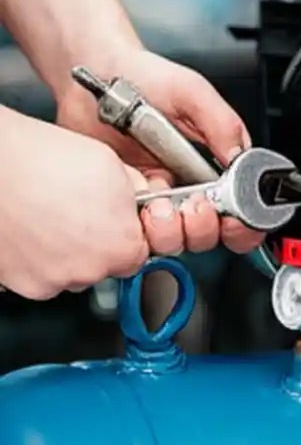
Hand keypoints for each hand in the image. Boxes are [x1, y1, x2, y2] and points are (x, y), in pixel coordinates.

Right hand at [0, 109, 148, 298]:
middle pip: (105, 265)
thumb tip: (139, 200)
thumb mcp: (112, 165)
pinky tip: (31, 229)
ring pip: (70, 272)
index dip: (128, 231)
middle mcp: (87, 271)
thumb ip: (135, 192)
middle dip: (97, 241)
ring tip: (50, 215)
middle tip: (77, 211)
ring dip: (66, 251)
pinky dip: (36, 257)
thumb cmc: (40, 161)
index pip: (140, 252)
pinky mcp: (17, 283)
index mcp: (120, 246)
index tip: (116, 219)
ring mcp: (49, 280)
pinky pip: (37, 274)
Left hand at [55, 48, 262, 255]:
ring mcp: (160, 192)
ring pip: (178, 235)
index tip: (234, 217)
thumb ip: (222, 122)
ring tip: (164, 203)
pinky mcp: (130, 198)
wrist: (93, 77)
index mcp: (218, 160)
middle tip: (196, 207)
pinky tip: (139, 201)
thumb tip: (240, 156)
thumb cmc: (144, 75)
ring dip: (173, 227)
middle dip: (207, 228)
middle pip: (213, 230)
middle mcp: (192, 181)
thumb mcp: (192, 91)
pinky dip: (141, 223)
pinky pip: (140, 227)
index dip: (244, 220)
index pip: (245, 204)